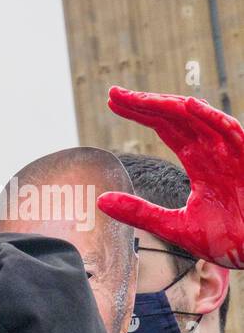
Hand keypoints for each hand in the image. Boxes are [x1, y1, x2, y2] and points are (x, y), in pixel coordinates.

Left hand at [99, 87, 243, 267]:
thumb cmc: (225, 239)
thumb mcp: (173, 226)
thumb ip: (139, 212)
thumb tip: (101, 201)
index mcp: (198, 162)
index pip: (165, 128)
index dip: (141, 114)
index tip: (113, 103)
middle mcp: (213, 152)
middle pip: (176, 118)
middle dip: (146, 104)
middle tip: (114, 93)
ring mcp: (230, 154)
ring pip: (199, 119)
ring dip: (171, 106)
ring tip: (142, 98)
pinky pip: (231, 132)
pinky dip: (212, 118)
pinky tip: (190, 106)